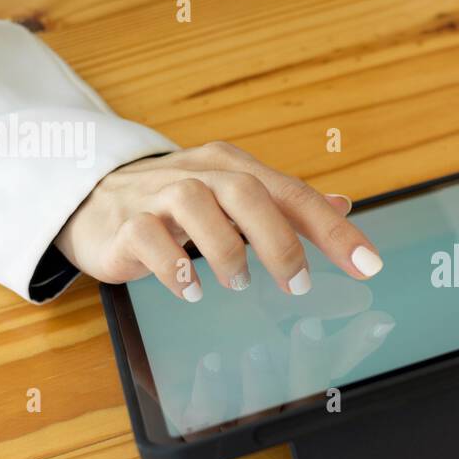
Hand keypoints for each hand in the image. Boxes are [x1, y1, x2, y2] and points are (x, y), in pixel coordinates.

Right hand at [54, 141, 382, 301]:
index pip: (293, 193)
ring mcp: (156, 195)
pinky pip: (150, 240)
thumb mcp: (233, 196)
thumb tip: (343, 203)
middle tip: (298, 286)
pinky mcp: (123, 224)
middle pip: (248, 192)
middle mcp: (198, 173)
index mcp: (232, 166)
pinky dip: (175, 269)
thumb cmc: (174, 202)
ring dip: (227, 252)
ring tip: (239, 284)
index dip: (334, 229)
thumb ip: (286, 203)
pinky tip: (192, 292)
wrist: (90, 197)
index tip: (368, 264)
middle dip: (280, 241)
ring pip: (197, 207)